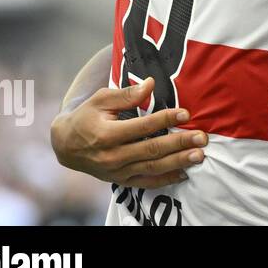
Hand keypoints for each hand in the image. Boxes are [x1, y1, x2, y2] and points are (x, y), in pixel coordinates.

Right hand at [50, 77, 207, 188]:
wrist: (66, 145)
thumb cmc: (87, 117)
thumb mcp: (100, 100)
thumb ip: (126, 95)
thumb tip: (150, 84)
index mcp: (106, 134)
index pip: (142, 127)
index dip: (165, 119)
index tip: (185, 113)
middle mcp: (112, 156)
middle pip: (151, 150)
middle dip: (179, 143)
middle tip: (202, 138)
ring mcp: (117, 171)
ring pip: (152, 168)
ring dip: (178, 162)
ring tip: (199, 156)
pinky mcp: (121, 180)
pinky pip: (146, 183)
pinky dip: (166, 180)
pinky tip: (184, 174)